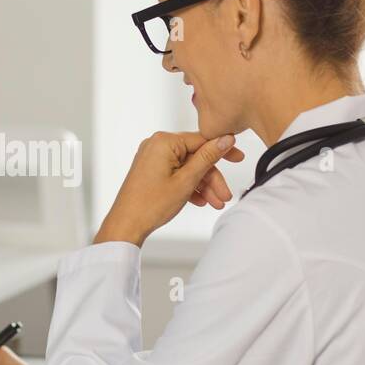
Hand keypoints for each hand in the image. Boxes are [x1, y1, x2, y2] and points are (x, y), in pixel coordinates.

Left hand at [94, 131, 243, 246]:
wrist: (125, 225)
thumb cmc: (151, 204)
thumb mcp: (186, 181)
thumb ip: (207, 158)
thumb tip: (226, 139)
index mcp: (164, 141)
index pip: (202, 140)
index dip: (222, 150)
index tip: (239, 158)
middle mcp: (156, 144)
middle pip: (195, 157)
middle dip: (212, 178)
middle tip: (225, 196)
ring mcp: (152, 157)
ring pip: (187, 167)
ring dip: (202, 185)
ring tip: (215, 204)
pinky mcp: (150, 170)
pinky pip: (176, 173)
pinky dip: (188, 186)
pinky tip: (200, 201)